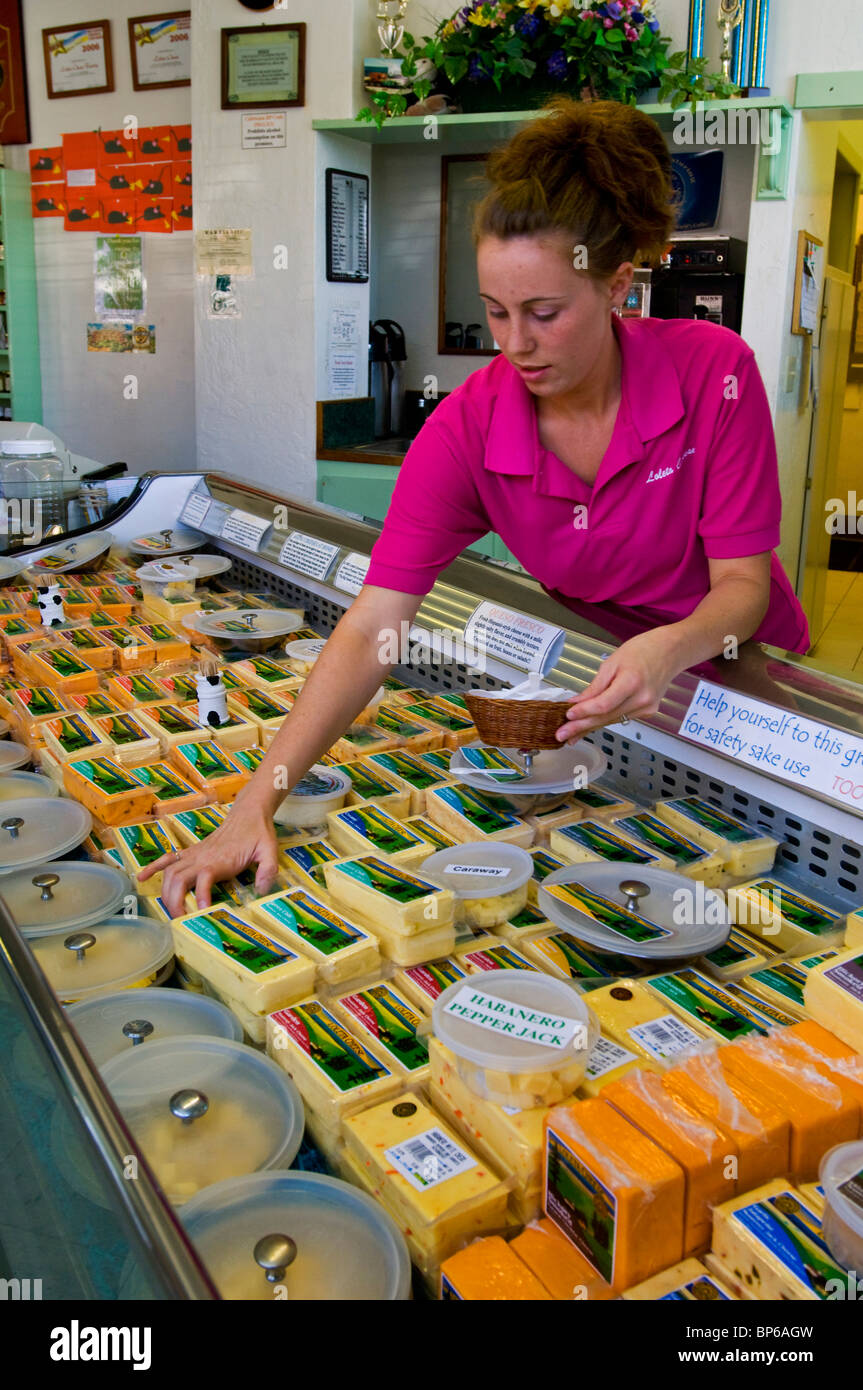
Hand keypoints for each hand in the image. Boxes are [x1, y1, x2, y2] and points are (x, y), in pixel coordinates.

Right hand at [138, 800, 279, 917]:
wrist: (248, 813)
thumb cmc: (258, 833)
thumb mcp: (269, 851)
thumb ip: (267, 870)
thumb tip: (261, 890)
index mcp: (220, 860)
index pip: (204, 878)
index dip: (200, 895)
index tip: (200, 910)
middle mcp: (202, 857)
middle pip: (179, 879)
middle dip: (175, 901)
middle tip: (180, 920)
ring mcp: (194, 854)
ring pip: (170, 873)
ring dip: (165, 892)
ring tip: (169, 911)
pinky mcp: (191, 852)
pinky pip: (168, 858)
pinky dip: (153, 867)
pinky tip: (142, 877)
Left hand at [555, 627, 682, 741]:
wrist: (670, 651)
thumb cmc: (643, 650)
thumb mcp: (612, 663)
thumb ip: (595, 686)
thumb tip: (577, 702)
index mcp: (631, 682)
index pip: (603, 705)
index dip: (584, 712)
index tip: (567, 715)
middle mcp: (642, 699)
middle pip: (606, 717)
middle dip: (581, 727)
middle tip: (562, 735)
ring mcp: (647, 708)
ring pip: (612, 720)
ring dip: (591, 727)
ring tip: (571, 734)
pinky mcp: (648, 711)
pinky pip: (621, 718)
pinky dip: (605, 720)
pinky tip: (591, 724)